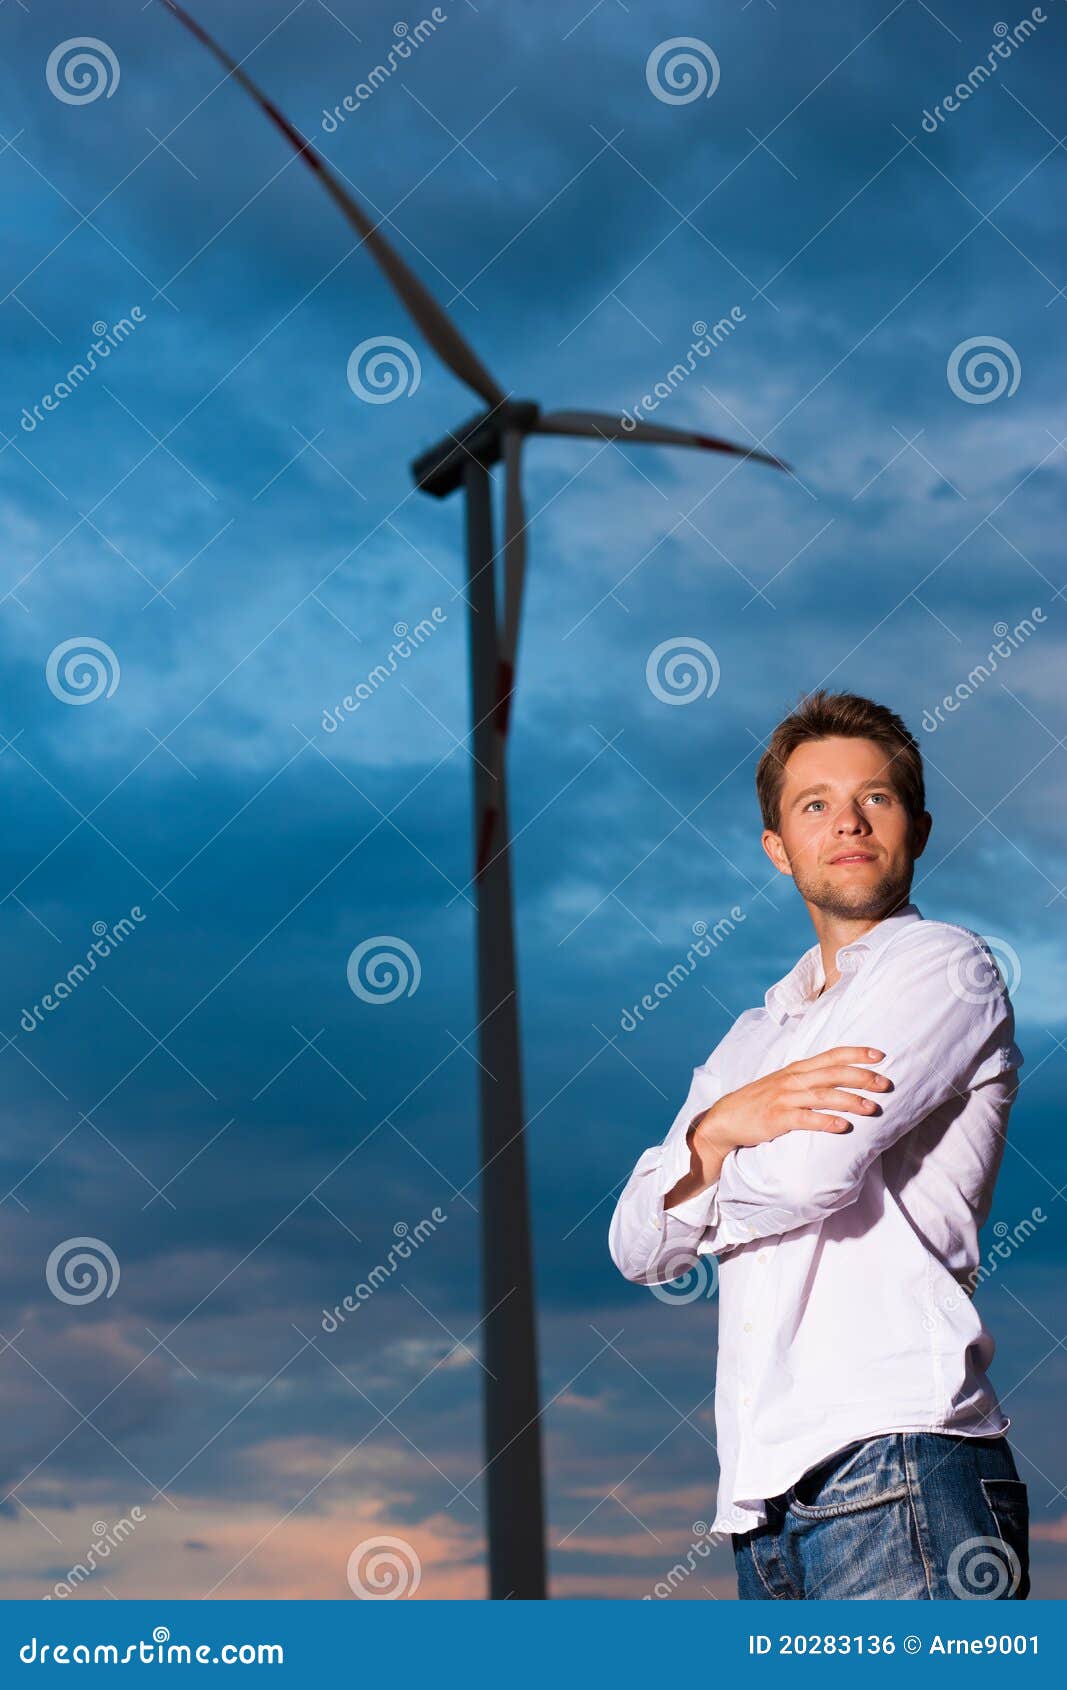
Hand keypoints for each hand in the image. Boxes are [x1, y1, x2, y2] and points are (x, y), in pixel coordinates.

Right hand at [693, 1045, 890, 1158]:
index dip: (856, 1054)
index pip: (831, 1056)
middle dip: (861, 1077)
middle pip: (832, 1073)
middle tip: (886, 1084)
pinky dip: (825, 1121)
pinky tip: (843, 1127)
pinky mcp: (776, 1118)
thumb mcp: (784, 1083)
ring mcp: (783, 1098)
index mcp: (797, 1069)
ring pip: (822, 1095)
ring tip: (872, 1108)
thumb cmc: (760, 1101)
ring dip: (849, 1100)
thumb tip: (840, 1080)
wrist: (727, 1119)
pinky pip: (805, 1119)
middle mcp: (792, 1079)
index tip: (880, 1055)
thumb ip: (809, 1079)